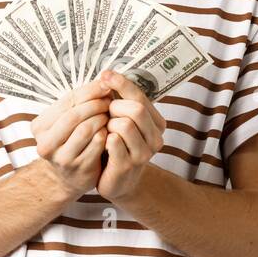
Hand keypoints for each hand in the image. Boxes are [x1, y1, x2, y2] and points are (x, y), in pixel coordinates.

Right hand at [30, 80, 111, 198]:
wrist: (68, 177)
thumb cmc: (69, 141)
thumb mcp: (65, 120)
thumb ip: (79, 102)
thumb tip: (103, 81)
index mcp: (39, 127)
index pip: (67, 101)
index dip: (89, 91)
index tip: (104, 85)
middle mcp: (46, 143)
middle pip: (74, 115)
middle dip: (95, 104)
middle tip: (108, 101)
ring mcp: (62, 158)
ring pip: (86, 129)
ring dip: (101, 119)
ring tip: (108, 115)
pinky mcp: (79, 169)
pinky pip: (97, 144)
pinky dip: (105, 134)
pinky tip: (109, 131)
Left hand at [95, 69, 165, 200]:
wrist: (117, 181)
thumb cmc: (117, 146)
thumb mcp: (123, 121)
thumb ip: (120, 101)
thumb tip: (107, 76)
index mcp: (156, 123)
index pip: (140, 96)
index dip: (122, 83)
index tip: (105, 75)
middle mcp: (155, 138)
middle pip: (137, 109)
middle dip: (115, 107)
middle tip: (105, 113)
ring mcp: (143, 154)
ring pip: (124, 124)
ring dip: (109, 124)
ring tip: (105, 130)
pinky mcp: (127, 166)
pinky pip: (113, 142)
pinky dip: (104, 137)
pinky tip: (101, 141)